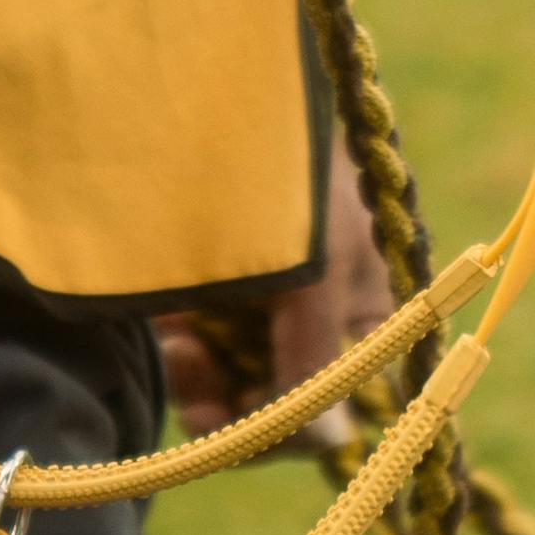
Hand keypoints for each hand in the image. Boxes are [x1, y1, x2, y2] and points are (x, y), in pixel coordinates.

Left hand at [161, 135, 395, 435]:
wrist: (211, 91)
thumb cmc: (285, 177)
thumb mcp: (311, 275)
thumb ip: (315, 366)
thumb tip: (325, 443)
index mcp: (365, 310)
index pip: (335, 407)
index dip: (287, 426)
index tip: (238, 423)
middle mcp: (320, 313)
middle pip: (279, 400)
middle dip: (235, 400)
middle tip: (193, 378)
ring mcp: (267, 300)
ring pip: (234, 380)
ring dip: (204, 379)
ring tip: (178, 348)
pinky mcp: (215, 287)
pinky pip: (203, 346)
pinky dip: (186, 348)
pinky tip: (169, 328)